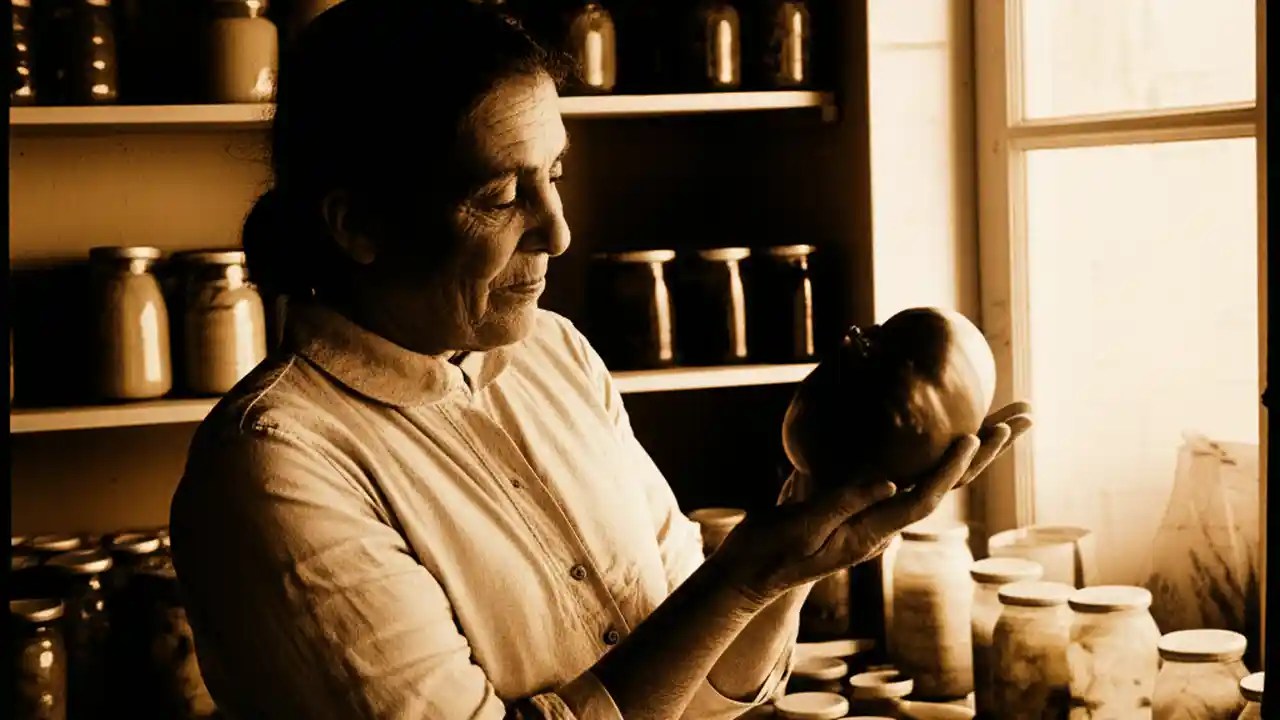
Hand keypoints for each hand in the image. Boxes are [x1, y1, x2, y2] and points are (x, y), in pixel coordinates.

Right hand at [713, 401, 1032, 606]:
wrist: (753, 572)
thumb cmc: (773, 549)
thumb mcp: (805, 526)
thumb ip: (846, 502)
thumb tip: (890, 483)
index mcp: (874, 531)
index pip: (924, 497)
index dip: (952, 467)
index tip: (975, 434)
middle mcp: (886, 523)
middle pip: (947, 484)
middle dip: (987, 449)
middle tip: (1023, 416)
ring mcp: (877, 514)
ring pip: (935, 476)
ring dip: (973, 448)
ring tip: (1004, 417)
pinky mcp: (863, 504)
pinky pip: (910, 472)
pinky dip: (937, 451)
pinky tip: (948, 431)